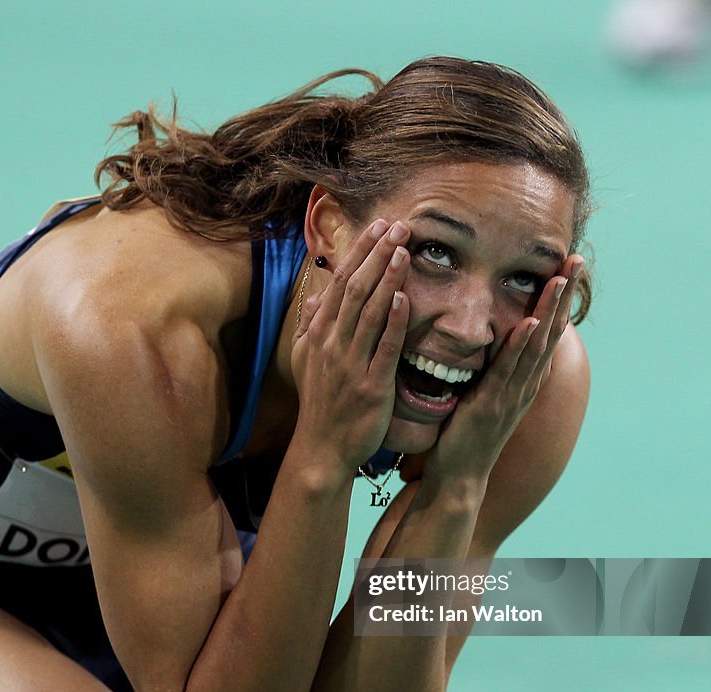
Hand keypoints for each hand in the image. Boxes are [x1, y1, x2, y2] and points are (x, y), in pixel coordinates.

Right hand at [290, 219, 410, 470]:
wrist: (322, 447)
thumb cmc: (320, 404)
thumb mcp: (306, 361)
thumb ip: (312, 326)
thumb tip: (316, 297)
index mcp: (319, 334)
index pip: (341, 283)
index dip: (360, 252)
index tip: (378, 226)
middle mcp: (331, 344)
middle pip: (355, 289)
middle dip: (377, 254)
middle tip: (399, 226)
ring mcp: (350, 364)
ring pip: (369, 312)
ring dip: (387, 278)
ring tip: (404, 249)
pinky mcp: (370, 386)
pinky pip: (382, 348)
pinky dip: (392, 322)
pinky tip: (403, 299)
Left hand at [425, 254, 584, 483]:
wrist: (460, 476)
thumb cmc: (467, 435)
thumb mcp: (485, 394)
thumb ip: (494, 369)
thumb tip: (494, 343)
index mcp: (523, 380)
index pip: (546, 333)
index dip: (558, 301)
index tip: (566, 268)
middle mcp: (525, 385)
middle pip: (550, 332)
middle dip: (563, 296)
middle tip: (575, 260)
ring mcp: (511, 395)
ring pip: (535, 346)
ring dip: (548, 312)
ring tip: (558, 280)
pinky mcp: (491, 405)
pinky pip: (507, 371)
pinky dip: (519, 347)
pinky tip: (528, 324)